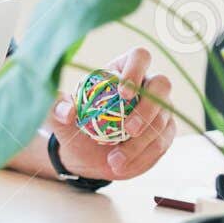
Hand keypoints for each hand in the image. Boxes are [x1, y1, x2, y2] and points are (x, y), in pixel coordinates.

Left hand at [48, 46, 175, 180]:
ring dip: (140, 143)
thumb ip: (58, 110)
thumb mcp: (60, 118)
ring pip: (162, 119)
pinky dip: (142, 156)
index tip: (123, 93)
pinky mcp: (165, 132)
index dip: (135, 70)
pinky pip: (161, 142)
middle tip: (128, 129)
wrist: (87, 156)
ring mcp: (160, 108)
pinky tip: (122, 166)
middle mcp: (147, 85)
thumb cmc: (76, 126)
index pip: (139, 56)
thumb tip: (67, 112)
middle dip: (147, 107)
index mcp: (122, 70)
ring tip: (114, 161)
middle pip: (162, 85)